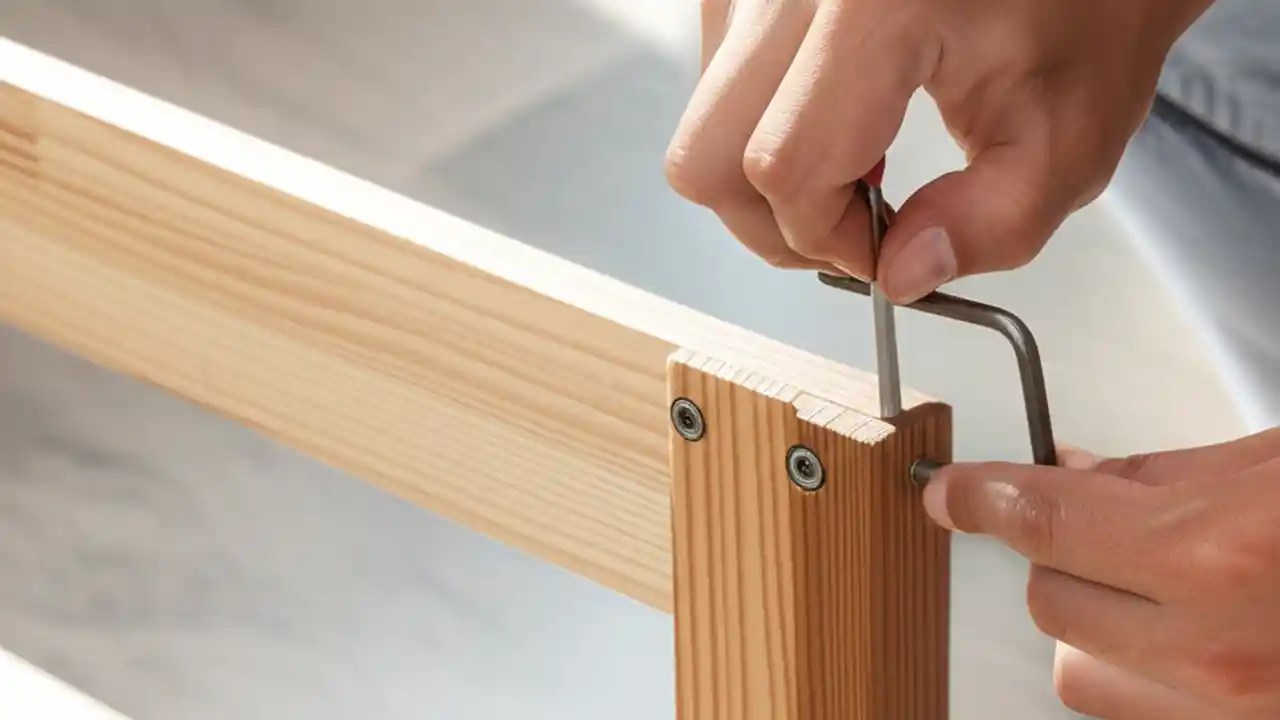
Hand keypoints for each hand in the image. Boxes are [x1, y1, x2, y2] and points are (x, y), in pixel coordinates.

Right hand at [665, 0, 1213, 302]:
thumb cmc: (1089, 3)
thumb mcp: (1072, 132)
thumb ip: (991, 225)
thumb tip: (899, 274)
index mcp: (873, 6)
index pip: (786, 166)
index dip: (829, 238)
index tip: (884, 250)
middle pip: (706, 156)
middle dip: (772, 224)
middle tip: (850, 228)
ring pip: (702, 124)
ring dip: (767, 177)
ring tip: (861, 161)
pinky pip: (717, 84)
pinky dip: (764, 129)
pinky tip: (841, 118)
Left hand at [922, 429, 1279, 717]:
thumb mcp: (1270, 465)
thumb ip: (1157, 474)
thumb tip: (1069, 476)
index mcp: (1214, 555)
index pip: (1044, 523)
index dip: (982, 497)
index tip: (954, 492)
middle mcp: (1213, 651)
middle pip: (1049, 601)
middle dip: (1060, 553)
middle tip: (1110, 522)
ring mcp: (1229, 714)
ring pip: (1079, 673)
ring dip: (1094, 621)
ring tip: (1160, 582)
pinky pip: (1136, 710)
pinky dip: (1139, 669)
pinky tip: (1186, 628)